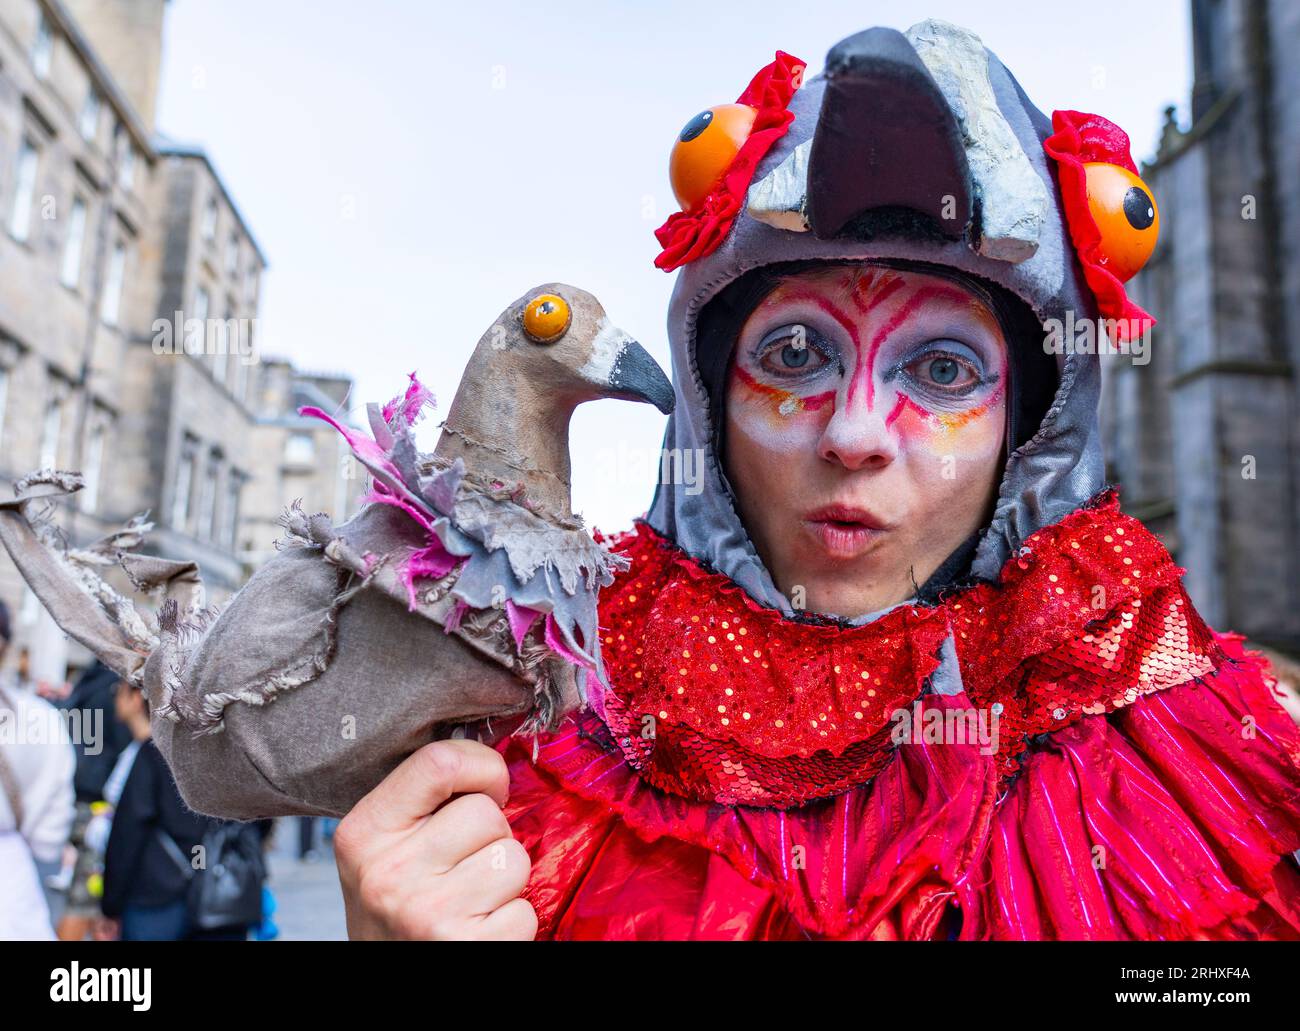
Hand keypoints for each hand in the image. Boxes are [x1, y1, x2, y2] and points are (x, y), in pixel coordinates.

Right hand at [333, 739, 535, 939]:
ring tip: (472, 898)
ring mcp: (427, 913)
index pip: (439, 762)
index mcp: (364, 833)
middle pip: (485, 812)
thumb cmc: (394, 907)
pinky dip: (512, 922)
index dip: (482, 767)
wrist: (385, 978)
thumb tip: (488, 756)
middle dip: (492, 834)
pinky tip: (479, 929)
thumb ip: (422, 802)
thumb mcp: (383, 848)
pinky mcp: (466, 947)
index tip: (488, 788)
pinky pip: (525, 911)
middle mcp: (389, 873)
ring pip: (513, 858)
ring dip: (505, 879)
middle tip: (467, 863)